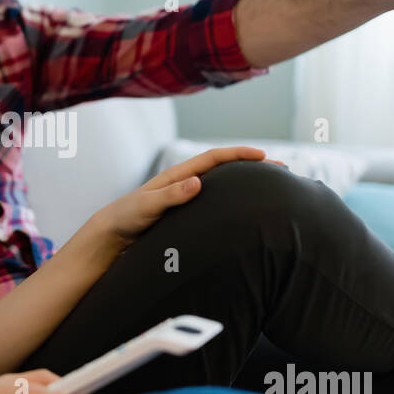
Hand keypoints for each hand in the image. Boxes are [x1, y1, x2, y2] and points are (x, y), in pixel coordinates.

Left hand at [92, 145, 271, 246]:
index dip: (240, 155)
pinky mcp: (186, 217)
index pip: (214, 159)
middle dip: (253, 168)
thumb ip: (171, 195)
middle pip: (225, 170)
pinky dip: (234, 205)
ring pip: (223, 188)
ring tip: (273, 191)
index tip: (264, 157)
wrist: (110, 237)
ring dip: (247, 186)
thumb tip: (198, 182)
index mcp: (178, 176)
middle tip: (282, 171)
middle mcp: (184, 184)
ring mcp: (186, 200)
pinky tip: (247, 217)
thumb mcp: (147, 206)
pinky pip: (216, 206)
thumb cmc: (126, 219)